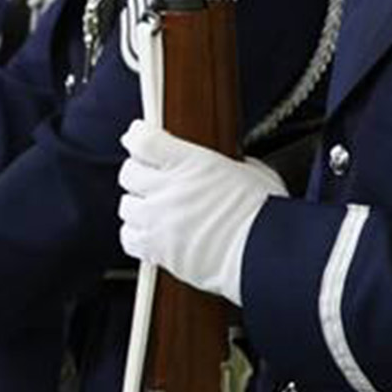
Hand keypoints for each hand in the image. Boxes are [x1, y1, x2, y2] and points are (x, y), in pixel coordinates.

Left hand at [117, 19, 284, 304]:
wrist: (263, 256)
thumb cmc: (266, 215)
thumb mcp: (253, 172)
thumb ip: (231, 165)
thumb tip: (234, 167)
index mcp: (191, 163)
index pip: (144, 140)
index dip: (136, 136)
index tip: (136, 136)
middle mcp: (169, 188)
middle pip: (128, 172)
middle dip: (138, 173)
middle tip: (149, 179)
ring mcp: (159, 220)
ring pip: (125, 206)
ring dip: (137, 206)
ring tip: (153, 210)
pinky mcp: (157, 250)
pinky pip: (128, 238)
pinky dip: (135, 235)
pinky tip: (150, 234)